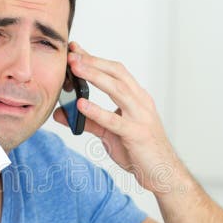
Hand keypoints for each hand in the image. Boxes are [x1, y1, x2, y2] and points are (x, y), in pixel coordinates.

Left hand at [53, 42, 176, 193]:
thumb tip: (60, 113)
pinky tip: (82, 104)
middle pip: (116, 73)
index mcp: (137, 98)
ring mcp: (141, 117)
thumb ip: (87, 122)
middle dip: (93, 62)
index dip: (95, 59)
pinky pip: (115, 120)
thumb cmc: (139, 151)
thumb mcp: (109, 133)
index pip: (115, 71)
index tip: (75, 49)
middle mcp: (140, 102)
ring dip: (95, 76)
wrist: (162, 173)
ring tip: (75, 69)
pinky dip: (97, 111)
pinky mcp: (137, 134)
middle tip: (71, 55)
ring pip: (118, 90)